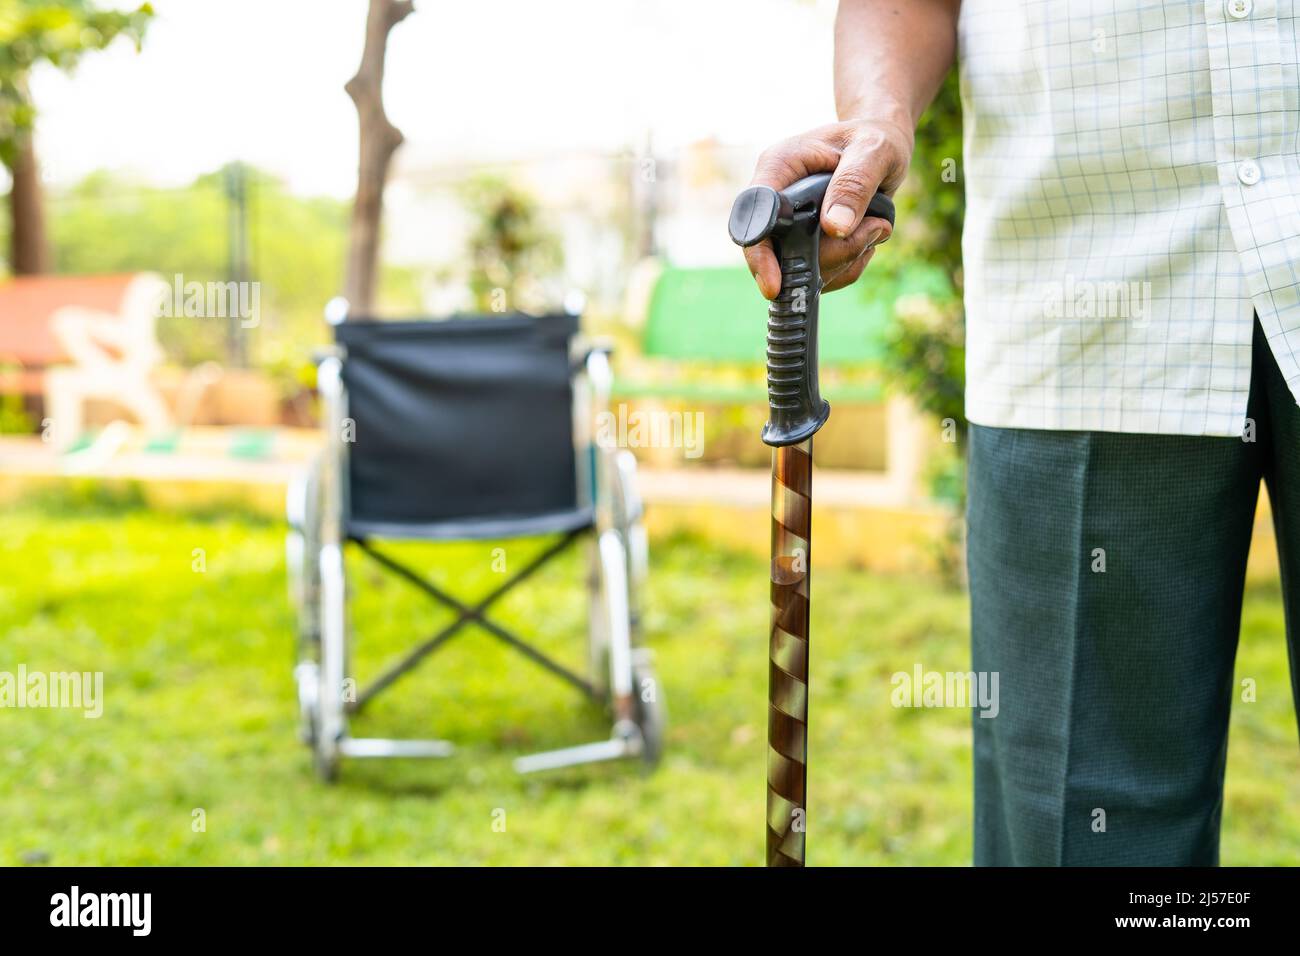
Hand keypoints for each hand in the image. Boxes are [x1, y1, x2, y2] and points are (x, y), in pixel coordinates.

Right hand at [742, 118, 910, 298]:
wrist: (883, 148)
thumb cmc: (876, 140)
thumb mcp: (874, 151)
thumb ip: (855, 184)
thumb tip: (834, 227)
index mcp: (779, 166)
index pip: (755, 217)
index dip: (760, 255)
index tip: (775, 285)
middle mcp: (777, 198)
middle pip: (777, 253)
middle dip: (823, 259)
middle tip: (869, 237)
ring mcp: (788, 225)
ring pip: (802, 269)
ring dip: (844, 260)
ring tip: (875, 226)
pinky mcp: (804, 243)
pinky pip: (821, 274)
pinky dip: (849, 267)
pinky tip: (867, 238)